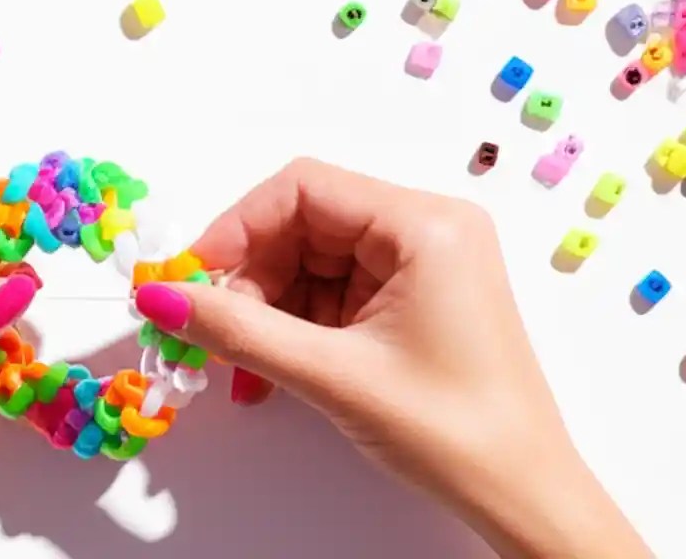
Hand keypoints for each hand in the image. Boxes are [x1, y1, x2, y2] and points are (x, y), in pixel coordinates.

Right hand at [132, 159, 649, 558]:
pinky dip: (293, 325)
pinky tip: (269, 365)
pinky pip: (333, 293)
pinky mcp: (412, 301)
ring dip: (266, 307)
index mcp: (425, 226)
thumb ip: (238, 329)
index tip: (190, 276)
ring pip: (312, 261)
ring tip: (240, 361)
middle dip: (249, 275)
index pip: (304, 189)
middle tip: (208, 328)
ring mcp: (421, 266)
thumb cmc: (454, 432)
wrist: (522, 497)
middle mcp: (427, 231)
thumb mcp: (332, 375)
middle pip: (304, 224)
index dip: (237, 227)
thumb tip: (163, 297)